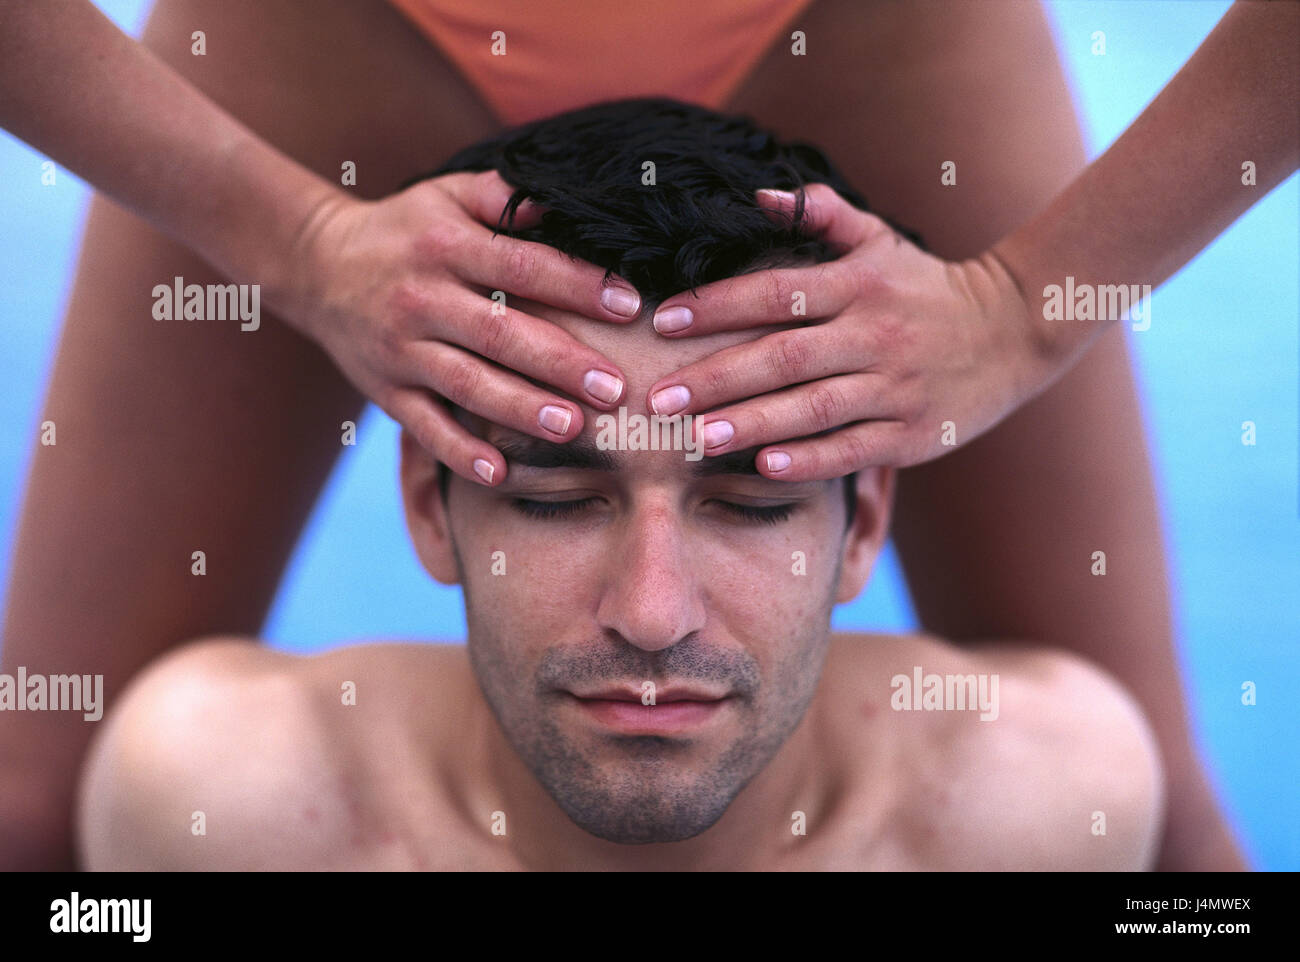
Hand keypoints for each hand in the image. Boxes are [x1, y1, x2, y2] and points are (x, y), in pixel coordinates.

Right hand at [278, 170, 641, 483]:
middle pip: (500, 333)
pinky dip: (459, 452)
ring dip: (521, 409)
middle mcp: (423, 299)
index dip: (577, 285)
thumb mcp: (447, 193)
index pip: (522, 267)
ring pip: (467, 384)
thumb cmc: (404, 229)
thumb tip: (563, 201)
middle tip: (615, 387)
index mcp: (446, 246)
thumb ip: (504, 196)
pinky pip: (424, 427)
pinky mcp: (386, 391)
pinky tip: (500, 473)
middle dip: (561, 362)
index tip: (629, 305)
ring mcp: (402, 350)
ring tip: (573, 428)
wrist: (316, 265)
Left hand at [642, 184, 1063, 477]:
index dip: (716, 306)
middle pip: (782, 356)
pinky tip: (763, 466)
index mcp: (858, 285)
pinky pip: (851, 448)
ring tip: (697, 437)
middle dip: (715, 378)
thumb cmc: (928, 287)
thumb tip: (762, 196)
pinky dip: (807, 458)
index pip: (774, 293)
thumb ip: (822, 214)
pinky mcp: (912, 434)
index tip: (664, 321)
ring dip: (751, 424)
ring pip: (811, 408)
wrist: (1018, 329)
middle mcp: (874, 334)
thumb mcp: (881, 240)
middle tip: (659, 400)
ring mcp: (895, 387)